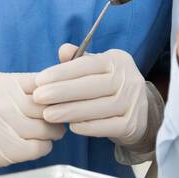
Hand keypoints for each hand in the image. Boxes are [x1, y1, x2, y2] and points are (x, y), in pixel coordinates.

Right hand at [0, 71, 65, 177]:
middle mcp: (5, 102)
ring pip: (49, 127)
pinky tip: (32, 145)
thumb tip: (45, 88)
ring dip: (51, 130)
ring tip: (43, 131)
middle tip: (54, 115)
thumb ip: (13, 87)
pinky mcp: (4, 151)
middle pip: (51, 104)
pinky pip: (40, 148)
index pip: (44, 81)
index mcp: (1, 82)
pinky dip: (42, 147)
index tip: (55, 96)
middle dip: (57, 110)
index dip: (55, 89)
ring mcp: (5, 126)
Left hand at [32, 45, 157, 150]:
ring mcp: (134, 102)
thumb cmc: (108, 86)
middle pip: (94, 85)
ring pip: (100, 107)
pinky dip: (89, 127)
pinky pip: (108, 127)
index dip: (63, 72)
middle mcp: (130, 79)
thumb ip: (79, 60)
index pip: (89, 64)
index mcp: (118, 61)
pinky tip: (71, 126)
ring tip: (48, 115)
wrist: (139, 112)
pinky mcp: (133, 124)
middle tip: (39, 97)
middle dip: (63, 91)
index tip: (39, 80)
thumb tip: (63, 50)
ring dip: (71, 111)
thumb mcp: (96, 68)